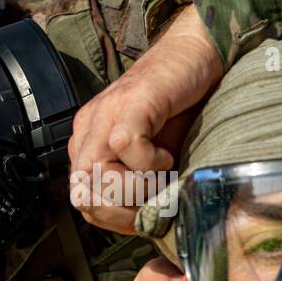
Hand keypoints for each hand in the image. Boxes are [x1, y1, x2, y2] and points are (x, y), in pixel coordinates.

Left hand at [68, 3, 221, 233]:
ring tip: (163, 176)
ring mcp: (108, 113)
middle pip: (84, 193)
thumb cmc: (181, 108)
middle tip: (155, 199)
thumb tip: (142, 225)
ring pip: (97, 174)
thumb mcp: (156, 159)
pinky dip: (149, 162)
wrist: (198, 55)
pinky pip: (124, 145)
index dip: (113, 218)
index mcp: (89, 144)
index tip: (146, 213)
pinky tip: (168, 155)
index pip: (83, 200)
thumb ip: (140, 187)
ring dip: (134, 189)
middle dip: (121, 210)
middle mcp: (90, 128)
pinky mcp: (132, 102)